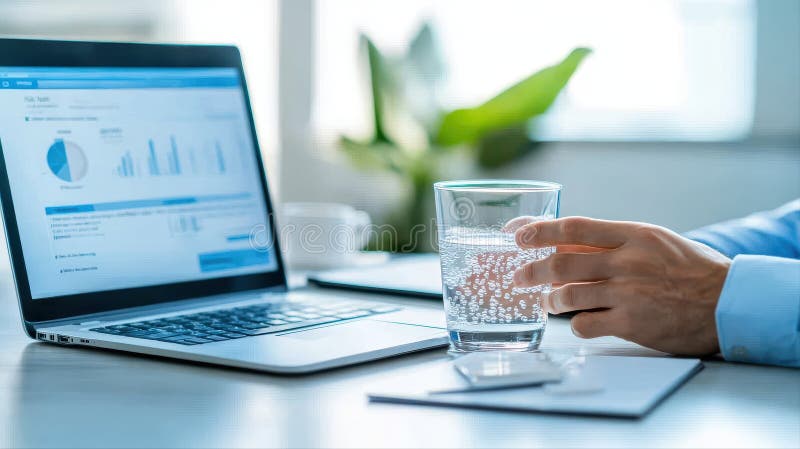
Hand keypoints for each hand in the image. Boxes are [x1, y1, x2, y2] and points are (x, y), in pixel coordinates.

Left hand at [512, 217, 730, 355]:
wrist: (729, 301)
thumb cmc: (690, 268)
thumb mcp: (655, 240)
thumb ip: (614, 242)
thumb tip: (566, 244)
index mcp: (633, 235)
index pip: (573, 228)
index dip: (539, 230)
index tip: (518, 234)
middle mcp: (627, 262)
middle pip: (561, 263)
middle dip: (531, 271)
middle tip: (517, 277)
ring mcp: (628, 293)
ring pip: (567, 295)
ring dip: (550, 300)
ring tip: (547, 303)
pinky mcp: (632, 324)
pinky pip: (585, 324)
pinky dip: (576, 324)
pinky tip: (579, 322)